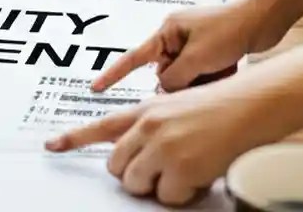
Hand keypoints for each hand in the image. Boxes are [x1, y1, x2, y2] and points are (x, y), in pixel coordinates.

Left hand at [45, 84, 268, 206]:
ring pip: (137, 184)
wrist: (251, 104)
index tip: (51, 146)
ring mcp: (161, 146)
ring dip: (159, 186)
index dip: (73, 138)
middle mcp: (147, 126)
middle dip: (135, 175)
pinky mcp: (179, 166)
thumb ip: (151, 127)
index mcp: (144, 110)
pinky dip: (183, 194)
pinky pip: (167, 198)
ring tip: (185, 170)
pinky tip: (199, 176)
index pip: (100, 125)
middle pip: (116, 167)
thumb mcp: (176, 106)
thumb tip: (138, 156)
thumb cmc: (221, 106)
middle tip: (162, 171)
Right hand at [92, 0, 282, 93]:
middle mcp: (177, 36)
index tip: (95, 88)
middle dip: (185, 79)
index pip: (134, 57)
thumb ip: (175, 78)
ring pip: (185, 78)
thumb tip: (164, 91)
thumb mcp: (197, 58)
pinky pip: (201, 75)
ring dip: (202, 79)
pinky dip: (213, 76)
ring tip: (223, 67)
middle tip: (206, 71)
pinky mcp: (210, 52)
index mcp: (168, 30)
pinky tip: (229, 67)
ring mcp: (194, 44)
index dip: (113, 74)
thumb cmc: (231, 31)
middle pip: (167, 73)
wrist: (264, 19)